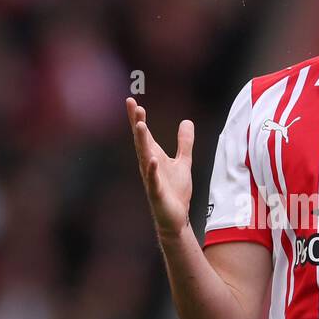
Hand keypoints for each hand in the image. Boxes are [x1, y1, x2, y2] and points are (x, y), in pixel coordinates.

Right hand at [126, 97, 193, 237]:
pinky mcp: (157, 193)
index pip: (145, 134)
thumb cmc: (175, 191)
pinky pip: (153, 180)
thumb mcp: (183, 162)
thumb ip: (184, 143)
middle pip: (141, 141)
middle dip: (137, 123)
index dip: (138, 118)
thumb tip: (186, 121)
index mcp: (153, 157)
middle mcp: (148, 165)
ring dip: (142, 141)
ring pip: (144, 157)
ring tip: (141, 125)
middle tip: (134, 106)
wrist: (176, 218)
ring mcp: (151, 179)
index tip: (132, 101)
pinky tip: (152, 159)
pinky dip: (152, 170)